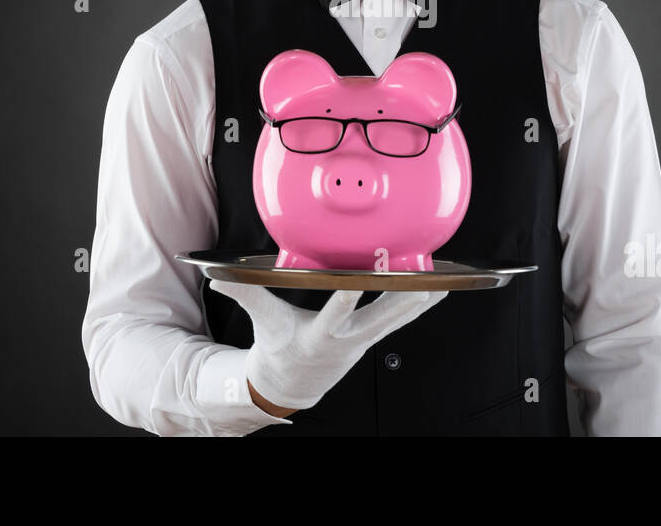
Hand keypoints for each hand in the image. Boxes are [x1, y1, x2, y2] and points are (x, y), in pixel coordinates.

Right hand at [208, 280, 447, 411]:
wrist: (292, 384)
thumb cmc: (279, 350)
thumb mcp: (263, 323)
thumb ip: (245, 295)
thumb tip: (217, 276)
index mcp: (319, 336)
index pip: (336, 312)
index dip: (348, 296)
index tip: (361, 277)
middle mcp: (347, 340)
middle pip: (381, 318)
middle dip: (403, 299)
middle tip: (424, 280)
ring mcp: (364, 341)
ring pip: (397, 319)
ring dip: (420, 301)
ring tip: (443, 281)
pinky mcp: (373, 338)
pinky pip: (400, 320)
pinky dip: (419, 305)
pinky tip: (438, 291)